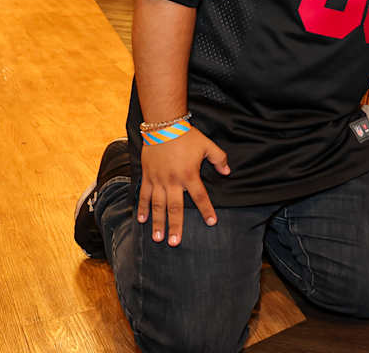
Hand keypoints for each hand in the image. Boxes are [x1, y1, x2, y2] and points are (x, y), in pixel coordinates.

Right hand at [137, 127, 230, 245]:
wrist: (164, 126)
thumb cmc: (187, 136)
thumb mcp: (208, 145)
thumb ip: (219, 159)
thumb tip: (227, 171)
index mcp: (189, 175)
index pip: (200, 197)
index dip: (207, 210)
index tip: (211, 222)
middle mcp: (173, 181)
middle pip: (175, 207)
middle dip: (175, 226)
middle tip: (175, 242)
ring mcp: (158, 180)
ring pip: (157, 205)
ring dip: (157, 222)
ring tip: (157, 238)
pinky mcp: (147, 176)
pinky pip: (144, 194)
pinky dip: (141, 207)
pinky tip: (140, 219)